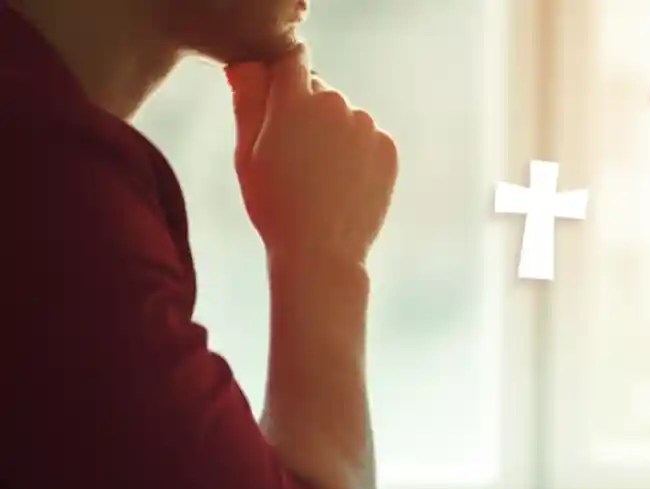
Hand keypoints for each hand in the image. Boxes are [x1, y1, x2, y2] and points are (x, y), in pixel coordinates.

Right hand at [226, 47, 397, 266]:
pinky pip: (369, 139)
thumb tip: (245, 64)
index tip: (279, 96)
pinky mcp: (388, 147)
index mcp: (294, 100)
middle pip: (319, 91)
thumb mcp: (247, 153)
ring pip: (346, 116)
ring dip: (335, 132)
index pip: (291, 61)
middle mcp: (335, 103)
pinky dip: (358, 153)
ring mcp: (366, 125)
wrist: (321, 251)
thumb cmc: (274, 204)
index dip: (283, 76)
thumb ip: (247, 101)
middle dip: (307, 111)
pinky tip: (343, 182)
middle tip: (296, 156)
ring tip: (321, 175)